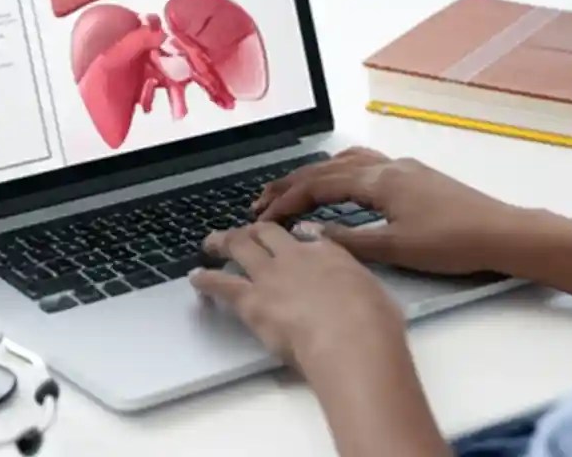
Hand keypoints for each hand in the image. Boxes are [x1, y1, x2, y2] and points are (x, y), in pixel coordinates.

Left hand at [189, 222, 405, 370]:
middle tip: (244, 234)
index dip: (295, 235)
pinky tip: (196, 278)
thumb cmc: (373, 324)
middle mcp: (297, 256)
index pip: (308, 236)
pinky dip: (206, 279)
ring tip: (211, 243)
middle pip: (268, 233)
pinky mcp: (252, 299)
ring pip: (240, 247)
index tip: (291, 236)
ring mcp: (271, 275)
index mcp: (331, 254)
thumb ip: (359, 284)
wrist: (349, 339)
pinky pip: (221, 283)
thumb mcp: (375, 293)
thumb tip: (358, 288)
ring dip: (223, 242)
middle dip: (253, 231)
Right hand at [253, 147, 556, 275]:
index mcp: (379, 180)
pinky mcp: (416, 177)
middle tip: (262, 202)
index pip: (320, 185)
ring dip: (317, 174)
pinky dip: (342, 172)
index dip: (287, 201)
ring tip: (294, 190)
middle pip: (328, 168)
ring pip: (348, 162)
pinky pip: (367, 165)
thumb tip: (307, 233)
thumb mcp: (394, 248)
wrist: (500, 234)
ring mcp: (404, 168)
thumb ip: (347, 240)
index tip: (262, 217)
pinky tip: (343, 186)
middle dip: (292, 184)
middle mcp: (388, 166)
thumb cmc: (451, 243)